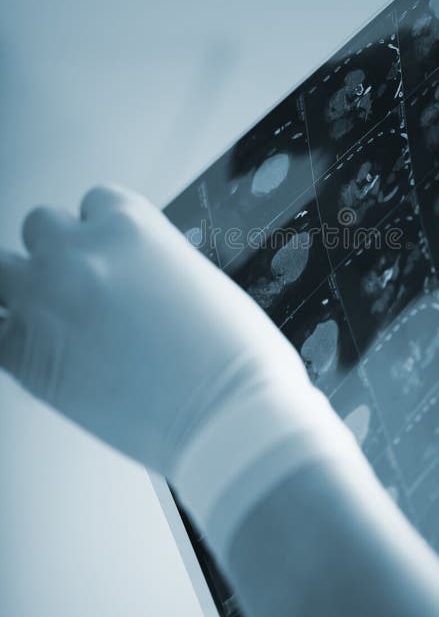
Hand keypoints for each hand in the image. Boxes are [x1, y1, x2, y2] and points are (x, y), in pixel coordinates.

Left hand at [0, 184, 307, 476]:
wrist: (229, 414)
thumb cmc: (236, 358)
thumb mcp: (204, 281)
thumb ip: (158, 267)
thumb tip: (142, 284)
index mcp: (132, 224)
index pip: (94, 202)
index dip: (102, 235)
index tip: (110, 260)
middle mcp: (82, 250)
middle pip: (41, 226)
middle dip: (58, 254)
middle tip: (80, 291)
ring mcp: (47, 297)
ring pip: (1, 268)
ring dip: (22, 289)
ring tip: (52, 320)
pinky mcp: (26, 354)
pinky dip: (11, 340)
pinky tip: (37, 355)